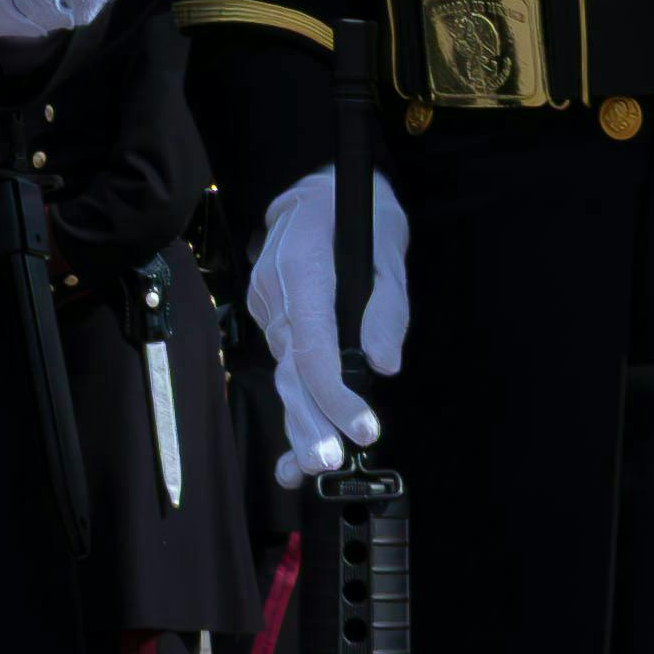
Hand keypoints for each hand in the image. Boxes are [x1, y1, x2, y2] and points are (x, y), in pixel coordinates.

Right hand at [244, 170, 412, 482]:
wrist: (320, 187)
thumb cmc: (362, 212)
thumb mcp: (389, 252)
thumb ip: (386, 309)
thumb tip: (383, 365)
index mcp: (304, 269)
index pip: (313, 344)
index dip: (334, 393)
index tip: (363, 427)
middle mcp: (275, 289)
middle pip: (291, 367)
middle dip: (308, 422)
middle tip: (326, 465)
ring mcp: (265, 301)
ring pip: (284, 370)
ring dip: (301, 419)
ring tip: (314, 467)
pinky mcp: (268, 312)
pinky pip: (283, 360)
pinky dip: (294, 401)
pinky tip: (296, 448)